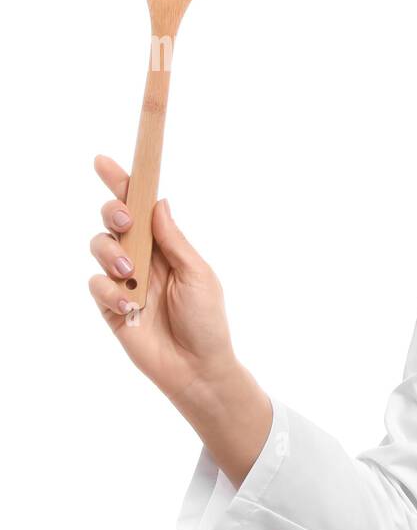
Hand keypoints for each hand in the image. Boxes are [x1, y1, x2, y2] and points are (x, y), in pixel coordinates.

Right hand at [88, 153, 239, 406]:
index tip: (104, 161)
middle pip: (113, 220)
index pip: (140, 208)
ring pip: (99, 247)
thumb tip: (158, 200)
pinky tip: (131, 307)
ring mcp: (124, 281)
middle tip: (124, 221)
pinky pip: (96, 284)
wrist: (197, 367)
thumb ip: (173, 239)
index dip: (122, 184)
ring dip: (111, 253)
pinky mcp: (110, 306)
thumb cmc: (206, 320)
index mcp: (166, 245)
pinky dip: (110, 291)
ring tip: (131, 272)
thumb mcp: (197, 273)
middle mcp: (142, 257)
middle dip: (112, 212)